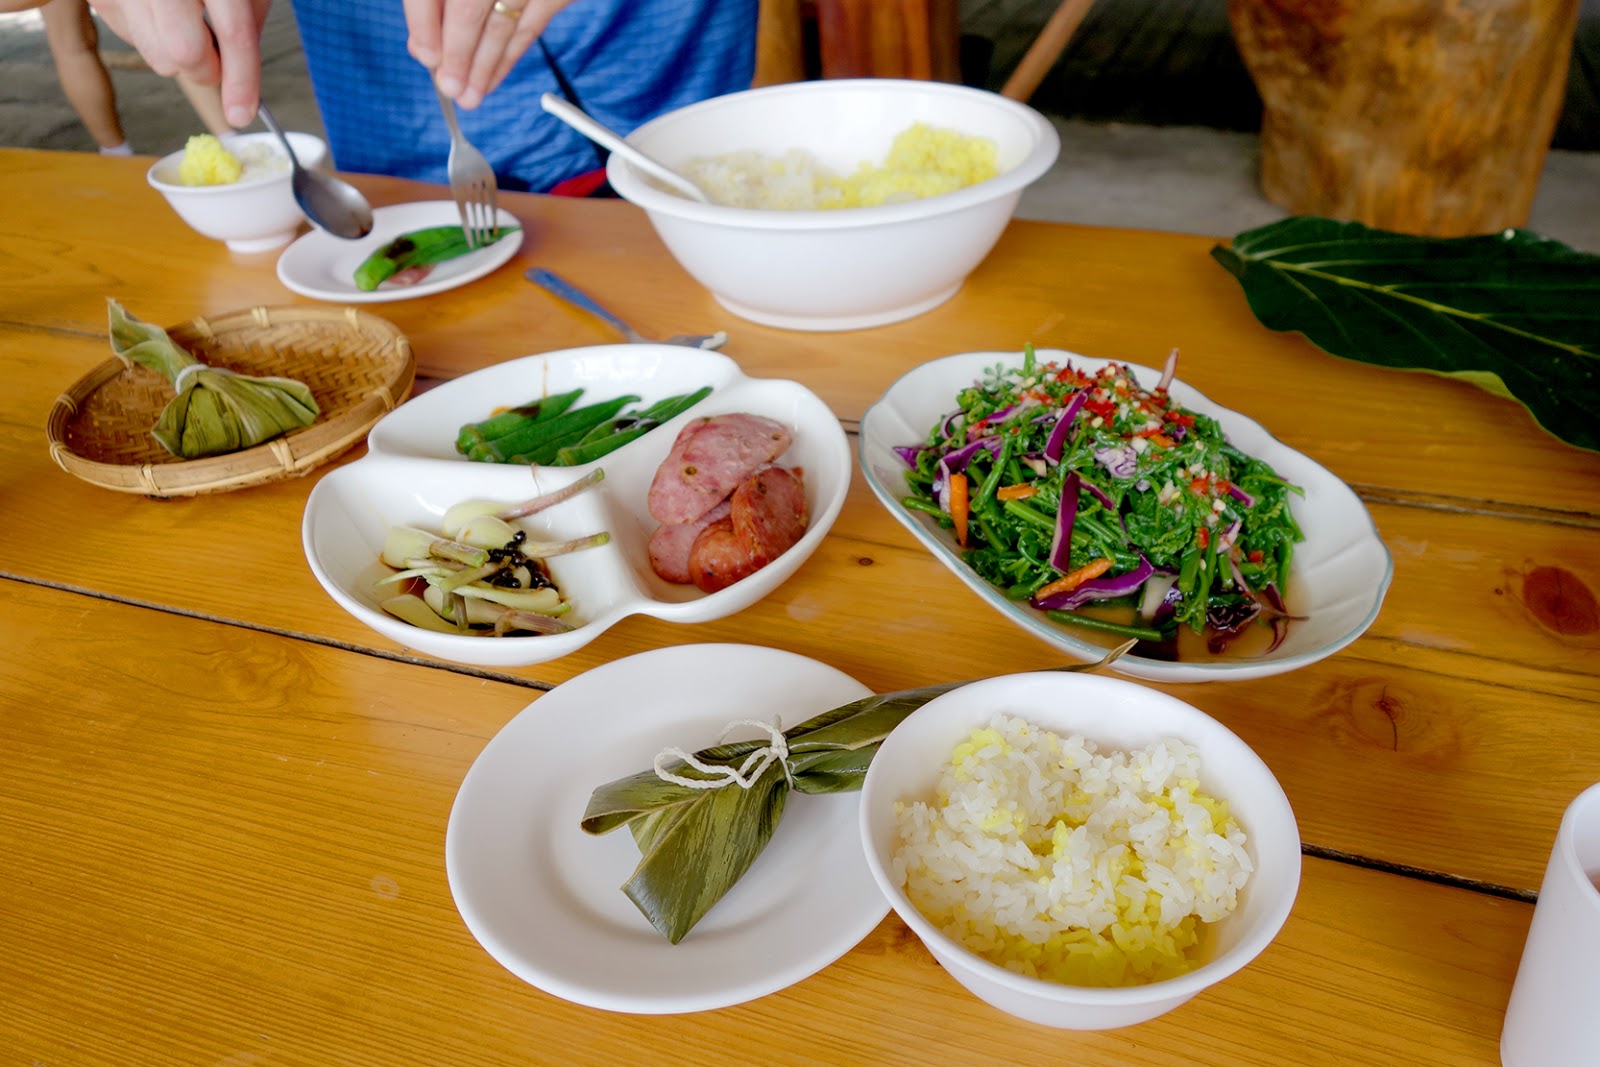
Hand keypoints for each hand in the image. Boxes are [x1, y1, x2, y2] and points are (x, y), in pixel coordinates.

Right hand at [88, 0, 269, 127]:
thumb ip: (245, 25)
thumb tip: (238, 85)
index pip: (233, 32)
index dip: (242, 80)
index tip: (242, 113)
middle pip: (185, 54)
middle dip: (208, 70)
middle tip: (217, 59)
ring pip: (158, 58)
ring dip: (179, 55)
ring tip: (185, 20)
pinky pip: (133, 41)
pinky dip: (153, 37)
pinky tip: (158, 10)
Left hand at [403, 0, 574, 108]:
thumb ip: (434, 2)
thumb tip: (424, 46)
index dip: (424, 23)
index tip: (425, 56)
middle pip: (469, 9)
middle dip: (457, 55)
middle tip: (450, 88)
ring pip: (502, 26)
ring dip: (484, 67)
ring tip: (470, 96)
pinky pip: (530, 29)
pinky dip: (509, 58)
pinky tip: (492, 78)